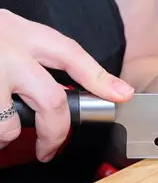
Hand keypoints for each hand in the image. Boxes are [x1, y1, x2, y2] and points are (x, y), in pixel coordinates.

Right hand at [0, 10, 134, 161]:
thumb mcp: (10, 35)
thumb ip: (37, 57)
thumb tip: (78, 89)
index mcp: (21, 33)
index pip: (71, 54)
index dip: (100, 78)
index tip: (122, 96)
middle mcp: (6, 50)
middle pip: (51, 102)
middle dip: (55, 134)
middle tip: (49, 149)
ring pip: (7, 125)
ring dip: (4, 136)